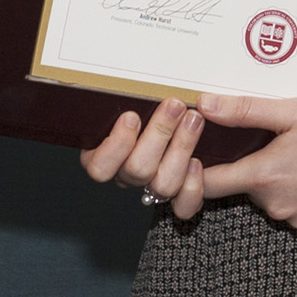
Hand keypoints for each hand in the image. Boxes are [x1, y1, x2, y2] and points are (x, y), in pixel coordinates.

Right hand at [80, 97, 208, 219]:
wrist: (186, 117)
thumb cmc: (154, 105)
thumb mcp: (132, 97)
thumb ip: (120, 96)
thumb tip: (106, 88)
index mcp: (106, 156)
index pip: (98, 167)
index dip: (116, 146)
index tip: (132, 117)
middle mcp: (128, 174)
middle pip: (136, 171)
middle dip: (158, 134)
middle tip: (174, 105)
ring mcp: (154, 186)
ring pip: (162, 185)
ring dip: (181, 149)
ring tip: (193, 119)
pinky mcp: (180, 196)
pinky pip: (184, 207)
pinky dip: (192, 188)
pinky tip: (198, 162)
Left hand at [193, 94, 296, 234]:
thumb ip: (245, 110)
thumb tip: (203, 104)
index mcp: (266, 177)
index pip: (209, 184)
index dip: (196, 169)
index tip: (199, 154)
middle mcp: (280, 207)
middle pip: (248, 187)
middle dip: (258, 164)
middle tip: (285, 136)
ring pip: (277, 198)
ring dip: (285, 178)